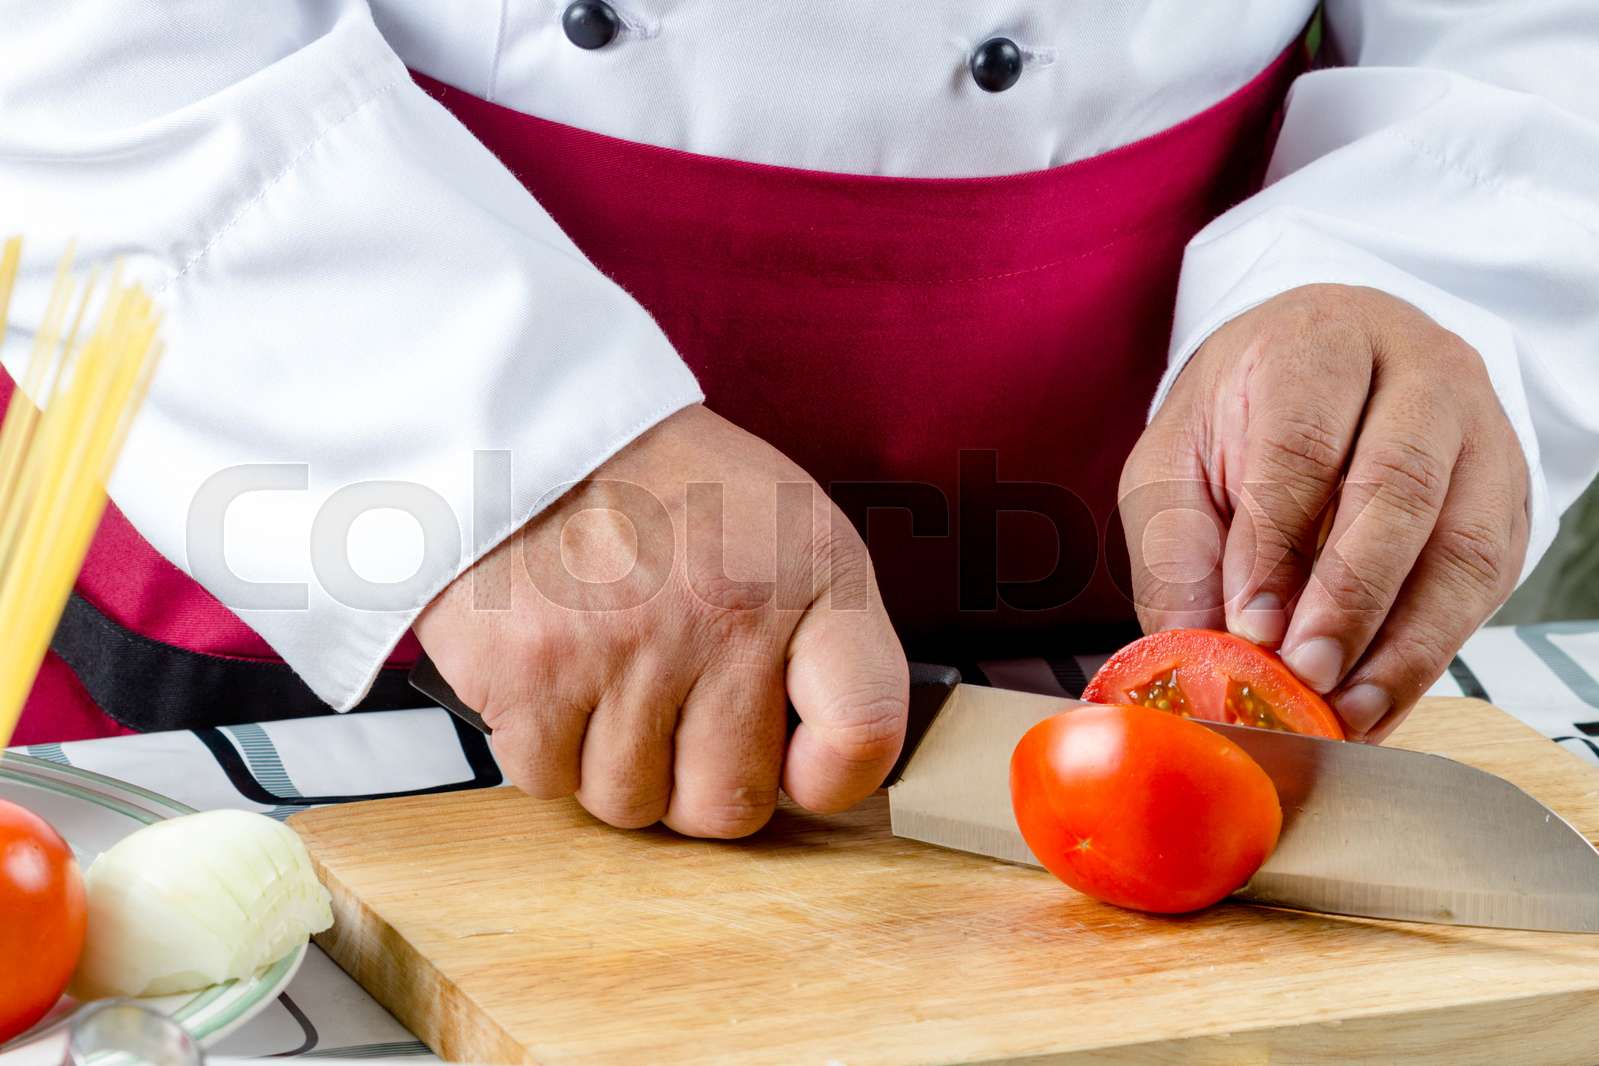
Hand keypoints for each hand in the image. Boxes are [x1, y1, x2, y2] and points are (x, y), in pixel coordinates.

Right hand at [413, 404, 907, 836]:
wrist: (536, 426)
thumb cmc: (671, 488)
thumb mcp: (789, 524)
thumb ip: (828, 638)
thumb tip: (826, 766)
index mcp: (811, 571)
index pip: (862, 728)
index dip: (831, 777)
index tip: (800, 769)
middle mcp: (723, 613)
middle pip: (728, 806)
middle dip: (696, 781)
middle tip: (673, 712)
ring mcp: (621, 648)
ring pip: (630, 803)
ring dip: (614, 763)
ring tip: (608, 677)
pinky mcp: (527, 673)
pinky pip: (548, 781)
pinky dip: (546, 746)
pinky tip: (555, 674)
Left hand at [1119, 285, 1528, 740]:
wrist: (1318, 373)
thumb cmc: (1237, 421)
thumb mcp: (1175, 463)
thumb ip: (1177, 549)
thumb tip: (1191, 651)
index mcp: (1318, 343)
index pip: (1303, 444)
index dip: (1275, 543)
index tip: (1249, 626)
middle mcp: (1420, 372)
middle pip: (1400, 486)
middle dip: (1350, 595)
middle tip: (1304, 672)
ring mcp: (1480, 432)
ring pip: (1461, 542)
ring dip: (1404, 642)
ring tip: (1347, 710)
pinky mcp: (1507, 495)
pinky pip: (1485, 583)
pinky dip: (1430, 653)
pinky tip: (1379, 699)